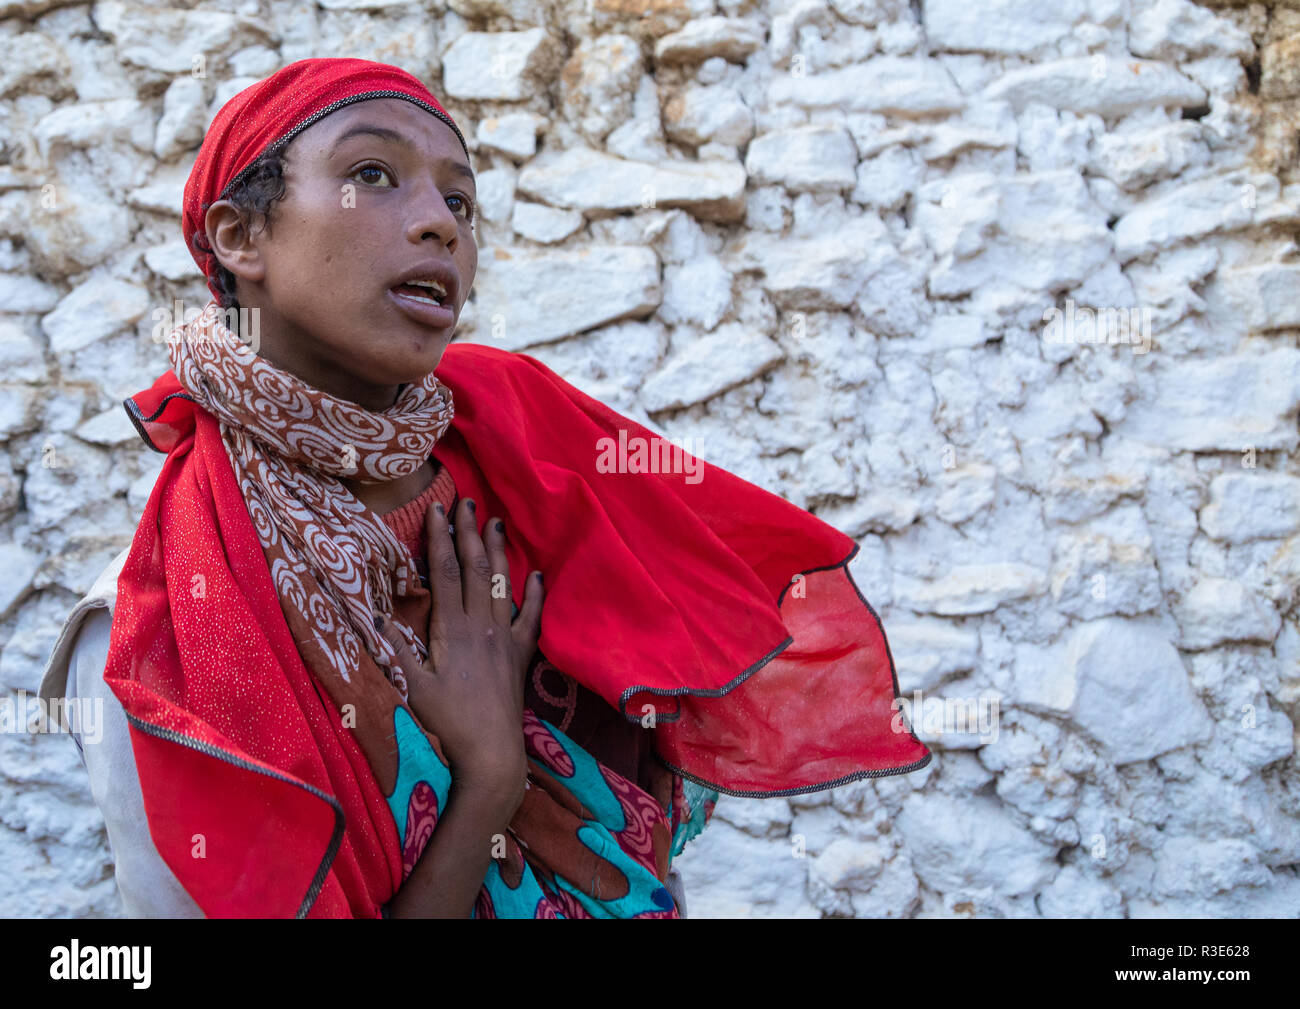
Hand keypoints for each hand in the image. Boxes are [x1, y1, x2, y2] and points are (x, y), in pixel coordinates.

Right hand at [377, 496, 543, 806]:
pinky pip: (531, 617)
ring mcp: (505, 639)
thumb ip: (395, 650)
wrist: (491, 753)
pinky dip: (534, 593)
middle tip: (466, 501)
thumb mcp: (412, 687)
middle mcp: (483, 626)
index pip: (445, 573)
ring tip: (495, 522)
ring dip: (497, 551)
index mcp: (453, 629)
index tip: (437, 509)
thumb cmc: (448, 723)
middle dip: (468, 532)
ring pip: (502, 584)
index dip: (440, 539)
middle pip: (475, 569)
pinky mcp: (520, 656)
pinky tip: (535, 574)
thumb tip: (377, 614)